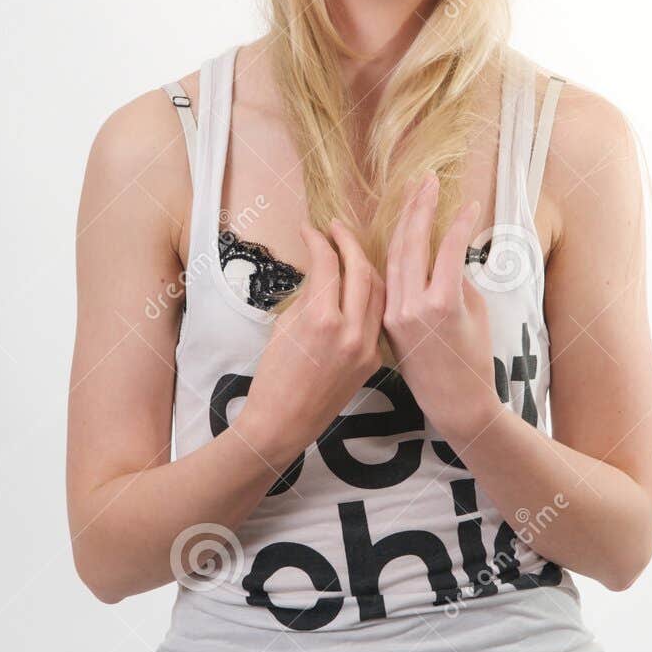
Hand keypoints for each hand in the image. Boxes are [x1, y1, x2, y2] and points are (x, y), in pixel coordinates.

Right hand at [238, 217, 385, 461]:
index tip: (310, 228)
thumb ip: (309, 296)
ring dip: (365, 265)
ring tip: (350, 250)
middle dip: (347, 241)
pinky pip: (379, 318)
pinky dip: (372, 296)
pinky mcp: (374, 361)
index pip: (328, 263)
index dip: (318, 239)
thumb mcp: (285, 327)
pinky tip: (361, 285)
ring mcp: (367, 348)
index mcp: (321, 320)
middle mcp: (350, 332)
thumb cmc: (273, 377)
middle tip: (334, 228)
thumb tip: (322, 271)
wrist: (284, 424)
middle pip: (361, 269)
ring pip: (378, 291)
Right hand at [383, 172, 501, 449]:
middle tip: (419, 181)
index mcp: (386, 313)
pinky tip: (469, 209)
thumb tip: (447, 266)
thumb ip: (430, 298)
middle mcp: (394, 306)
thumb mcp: (422, 336)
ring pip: (416, 246)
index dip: (395, 228)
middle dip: (409, 209)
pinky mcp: (440, 307)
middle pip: (398, 246)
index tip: (404, 203)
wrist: (457, 408)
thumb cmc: (444, 376)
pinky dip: (458, 229)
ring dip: (427, 210)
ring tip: (434, 183)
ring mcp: (415, 306)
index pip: (387, 261)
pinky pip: (448, 256)